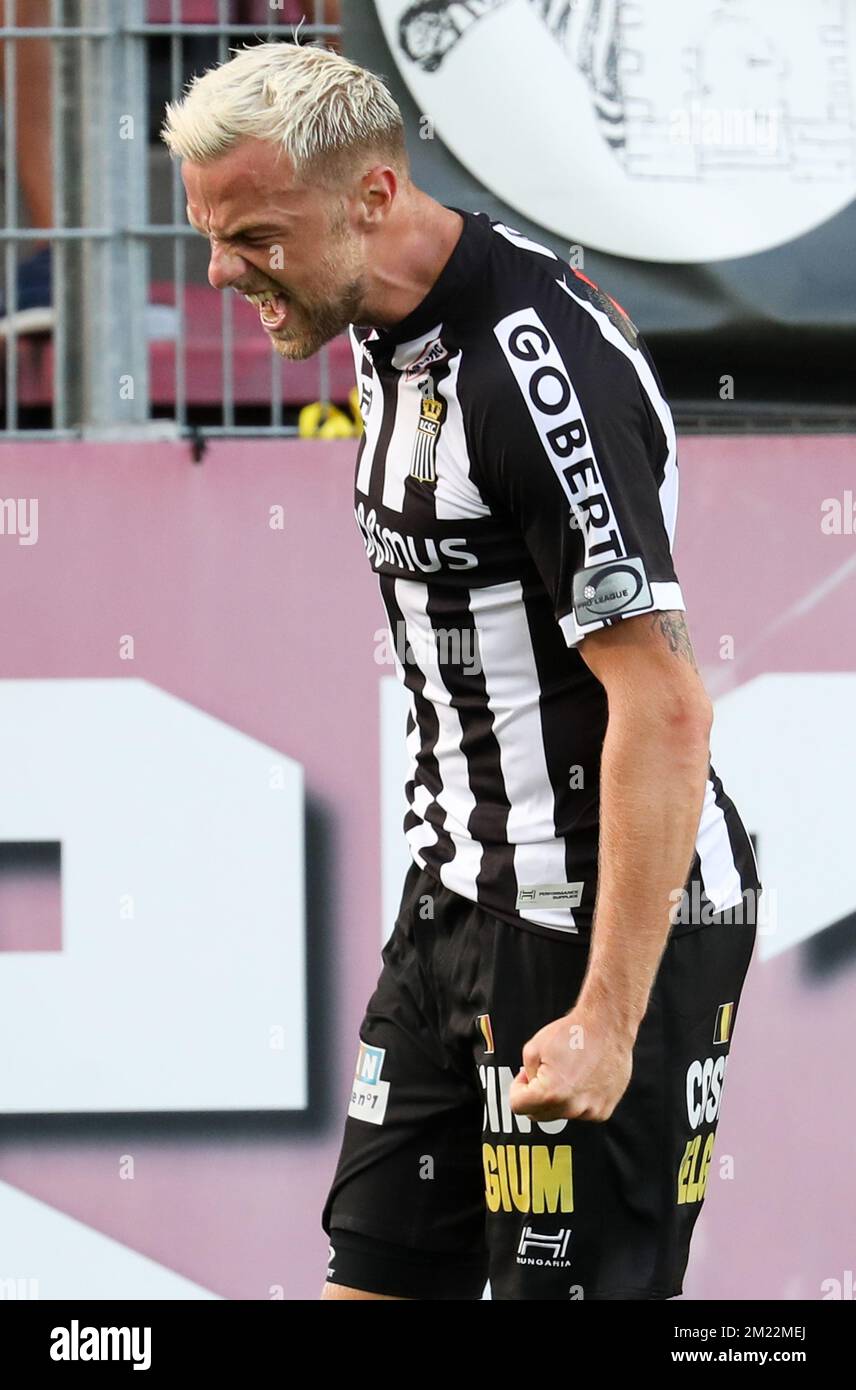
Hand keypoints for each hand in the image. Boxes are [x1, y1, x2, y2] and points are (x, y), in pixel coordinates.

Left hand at [508, 1007, 634, 1122]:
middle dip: (536, 1096)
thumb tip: (530, 1087)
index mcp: (550, 1093)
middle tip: (545, 1073)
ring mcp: (589, 1111)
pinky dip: (578, 1099)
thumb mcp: (533, 1048)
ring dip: (559, 1099)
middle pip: (539, 1114)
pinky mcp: (603, 1110)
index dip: (517, 1088)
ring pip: (560, 1113)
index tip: (525, 1078)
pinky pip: (581, 1112)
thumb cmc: (574, 1033)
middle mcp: (571, 1107)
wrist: (607, 1026)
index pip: (518, 1107)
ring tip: (568, 1072)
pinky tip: (583, 1079)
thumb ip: (526, 1074)